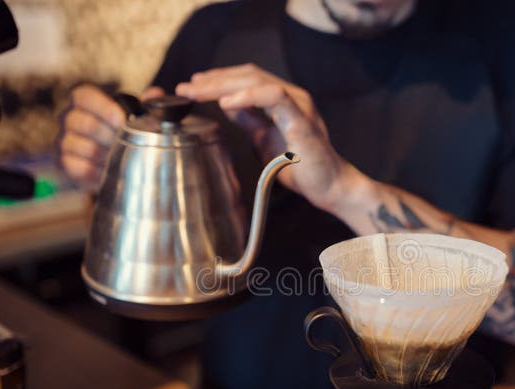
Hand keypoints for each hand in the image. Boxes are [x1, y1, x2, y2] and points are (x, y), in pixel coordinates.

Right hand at [57, 85, 163, 187]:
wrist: (107, 161)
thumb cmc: (118, 131)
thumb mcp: (131, 115)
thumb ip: (143, 103)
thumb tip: (156, 93)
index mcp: (84, 101)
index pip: (83, 96)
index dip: (103, 108)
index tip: (123, 120)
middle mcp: (68, 118)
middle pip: (79, 121)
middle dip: (106, 135)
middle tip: (125, 143)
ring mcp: (63, 141)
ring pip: (77, 145)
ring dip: (102, 154)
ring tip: (120, 158)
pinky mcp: (65, 163)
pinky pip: (77, 167)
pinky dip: (96, 171)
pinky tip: (109, 171)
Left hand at [176, 64, 358, 209]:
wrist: (329, 187)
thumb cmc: (301, 167)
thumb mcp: (265, 141)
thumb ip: (250, 122)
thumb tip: (227, 106)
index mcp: (281, 101)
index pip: (245, 79)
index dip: (216, 80)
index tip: (190, 88)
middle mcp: (290, 97)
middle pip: (247, 75)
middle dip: (212, 80)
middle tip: (185, 88)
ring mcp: (298, 105)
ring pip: (256, 80)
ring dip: (223, 84)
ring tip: (198, 92)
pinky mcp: (302, 120)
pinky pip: (274, 97)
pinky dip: (248, 96)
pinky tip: (227, 102)